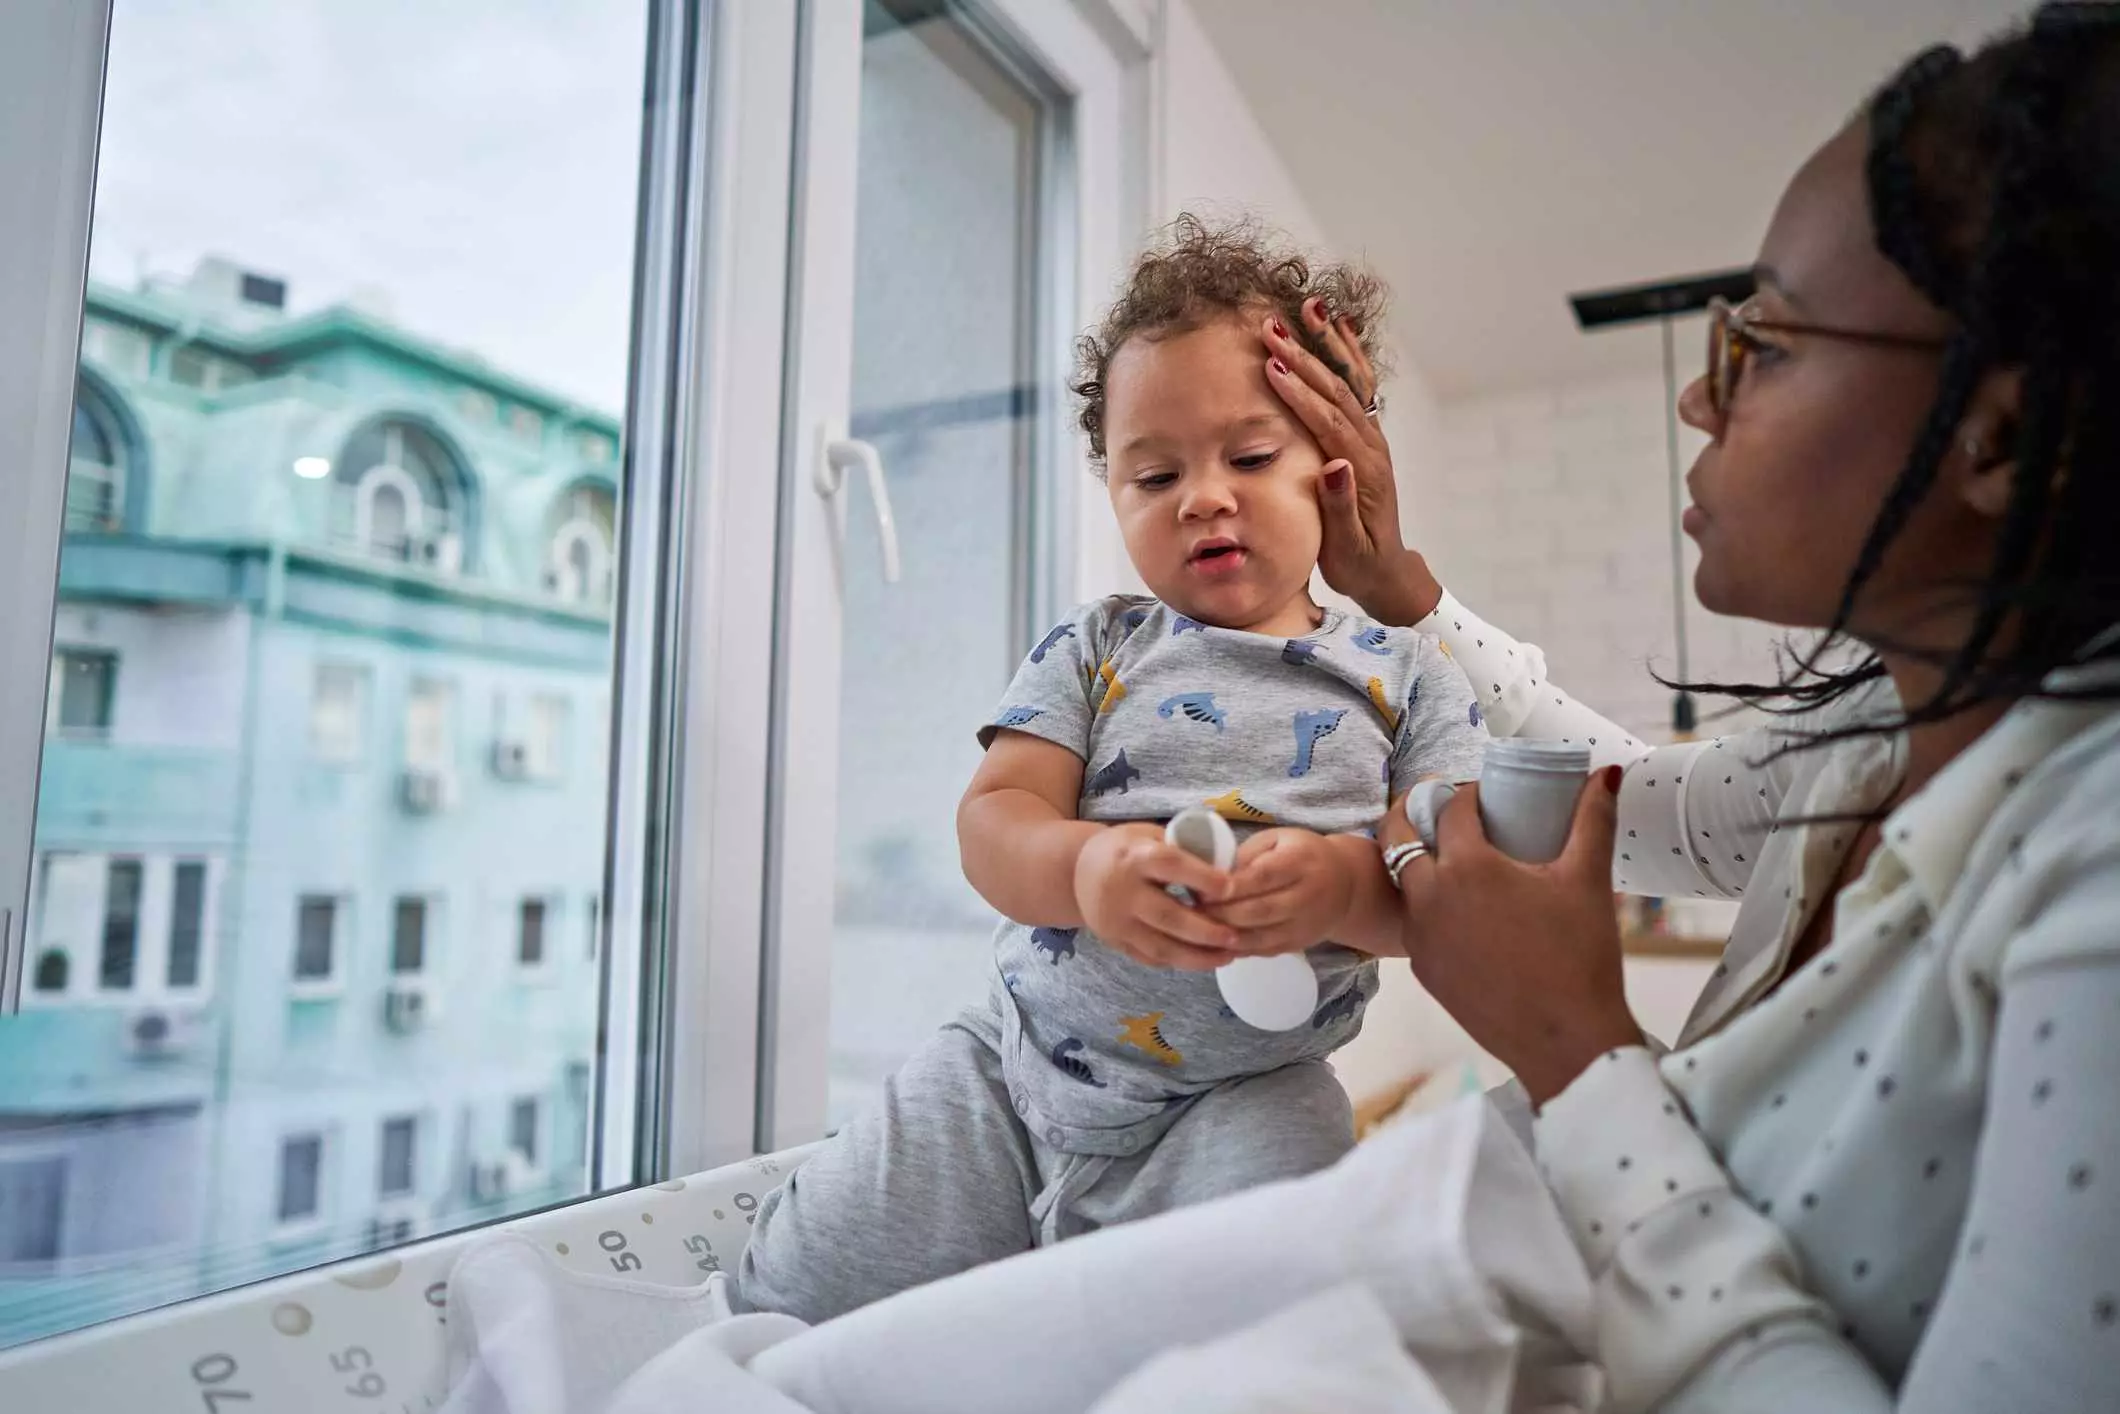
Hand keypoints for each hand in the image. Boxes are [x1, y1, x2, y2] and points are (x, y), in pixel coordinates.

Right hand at [1073, 823, 1241, 970]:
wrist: (1078, 871)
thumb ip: (1182, 850)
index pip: (1170, 866)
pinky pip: (1151, 959)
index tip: (1231, 888)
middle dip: (1205, 931)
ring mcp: (1116, 922)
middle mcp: (1122, 892)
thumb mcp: (1149, 835)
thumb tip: (1228, 868)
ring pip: (1160, 948)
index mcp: (1134, 857)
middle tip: (1237, 937)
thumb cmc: (1126, 849)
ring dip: (1197, 957)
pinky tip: (1203, 960)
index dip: (1202, 878)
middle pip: (1168, 916)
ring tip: (1227, 956)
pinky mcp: (1115, 943)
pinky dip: (1179, 962)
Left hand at [1205, 827, 1355, 954]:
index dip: (1231, 887)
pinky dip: (1238, 950)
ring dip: (1226, 936)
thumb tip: (1211, 874)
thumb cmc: (1302, 854)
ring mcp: (1304, 924)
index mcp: (1300, 862)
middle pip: (1260, 911)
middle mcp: (1306, 896)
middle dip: (1222, 913)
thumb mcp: (1278, 839)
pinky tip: (1215, 944)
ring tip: (1197, 929)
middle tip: (1191, 911)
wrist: (1345, 884)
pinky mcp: (1299, 944)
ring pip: (1261, 937)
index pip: (1263, 877)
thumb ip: (1247, 854)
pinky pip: (1264, 950)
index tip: (1201, 889)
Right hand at [1258, 304, 1441, 625]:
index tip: (1272, 368)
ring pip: (1349, 380)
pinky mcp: (1365, 436)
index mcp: (1363, 472)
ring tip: (1306, 307)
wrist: (1385, 568)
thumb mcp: (1346, 546)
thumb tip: (1336, 467)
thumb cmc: (1358, 562)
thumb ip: (1341, 506)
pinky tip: (1338, 326)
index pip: (1328, 423)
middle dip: (1305, 356)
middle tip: (1272, 327)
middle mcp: (1370, 447)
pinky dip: (1348, 354)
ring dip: (1326, 344)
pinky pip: (1358, 386)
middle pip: (1337, 391)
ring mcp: (1371, 438)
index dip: (1301, 394)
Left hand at [1387, 770, 1643, 1104]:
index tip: (1484, 795)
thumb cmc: (1579, 956)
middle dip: (1412, 812)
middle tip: (1437, 807)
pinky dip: (1426, 904)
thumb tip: (1607, 774)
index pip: (1449, 809)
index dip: (1464, 792)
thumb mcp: (1587, 880)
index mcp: (1466, 868)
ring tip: (1447, 855)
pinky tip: (1459, 910)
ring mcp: (1420, 938)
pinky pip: (1413, 924)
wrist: (1566, 1041)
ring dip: (1414, 859)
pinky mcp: (1423, 971)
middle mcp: (1429, 898)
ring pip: (1400, 882)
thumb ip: (1593, 820)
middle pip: (1397, 835)